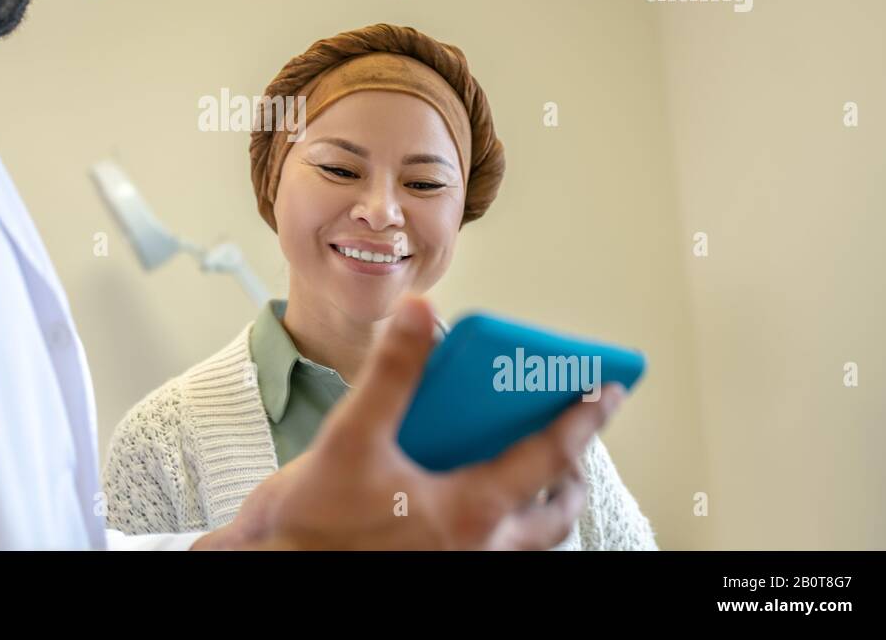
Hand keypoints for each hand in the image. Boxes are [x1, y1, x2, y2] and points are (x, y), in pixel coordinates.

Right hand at [193, 295, 624, 549]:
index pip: (548, 456)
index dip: (583, 417)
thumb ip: (391, 374)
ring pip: (531, 540)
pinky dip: (504, 522)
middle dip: (574, 470)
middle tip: (572, 433)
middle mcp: (478, 549)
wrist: (277, 572)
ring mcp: (461, 567)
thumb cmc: (311, 527)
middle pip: (556, 511)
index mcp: (468, 514)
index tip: (608, 388)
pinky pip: (495, 551)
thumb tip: (420, 314)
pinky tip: (468, 492)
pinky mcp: (439, 570)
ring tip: (529, 466)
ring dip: (542, 502)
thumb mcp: (349, 438)